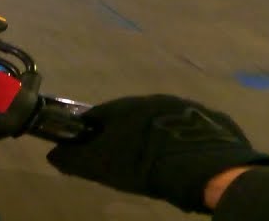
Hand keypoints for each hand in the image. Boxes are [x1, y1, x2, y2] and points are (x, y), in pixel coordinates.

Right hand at [46, 95, 268, 212]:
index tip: (93, 149)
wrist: (205, 168)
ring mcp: (188, 107)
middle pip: (133, 116)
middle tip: (129, 159)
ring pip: (165, 121)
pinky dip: (187, 142)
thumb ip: (74, 159)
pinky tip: (188, 161)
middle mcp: (155, 99)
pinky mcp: (215, 121)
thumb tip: (53, 155)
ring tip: (160, 161)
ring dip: (159, 136)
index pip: (99, 115)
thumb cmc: (144, 164)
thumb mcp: (102, 167)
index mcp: (125, 106)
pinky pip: (195, 130)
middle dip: (128, 133)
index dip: (93, 132)